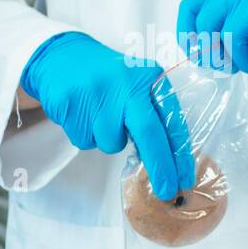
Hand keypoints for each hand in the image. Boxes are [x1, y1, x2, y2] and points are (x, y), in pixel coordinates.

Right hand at [20, 32, 194, 201]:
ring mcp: (96, 92)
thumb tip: (170, 165)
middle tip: (166, 191)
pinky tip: (83, 115)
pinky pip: (85, 141)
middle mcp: (126, 83)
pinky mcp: (70, 103)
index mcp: (150, 78)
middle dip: (160, 167)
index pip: (172, 121)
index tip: (186, 179)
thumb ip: (155, 118)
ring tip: (101, 117)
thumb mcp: (138, 88)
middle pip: (149, 134)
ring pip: (112, 144)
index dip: (180, 154)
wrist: (62, 57)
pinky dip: (86, 136)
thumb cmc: (111, 81)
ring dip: (109, 141)